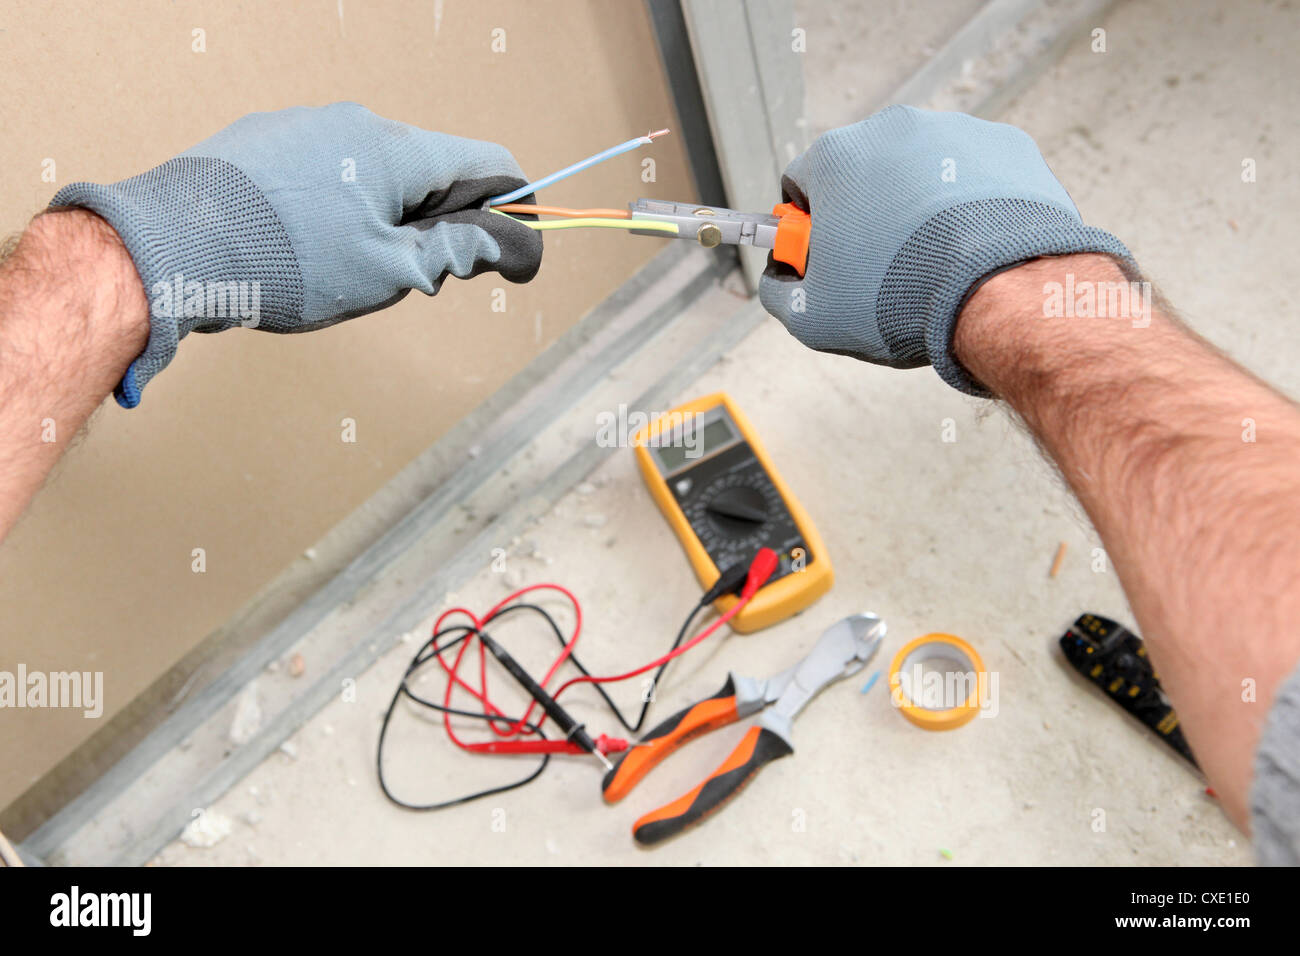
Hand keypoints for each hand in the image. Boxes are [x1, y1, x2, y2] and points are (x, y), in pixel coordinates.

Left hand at [52, 102, 541, 406]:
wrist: (171, 247)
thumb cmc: (288, 263)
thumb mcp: (389, 271)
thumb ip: (457, 253)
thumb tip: (509, 244)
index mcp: (399, 150)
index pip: (490, 165)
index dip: (515, 214)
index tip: (513, 261)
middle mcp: (356, 123)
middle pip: (432, 171)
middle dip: (441, 224)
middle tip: (417, 279)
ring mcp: (304, 127)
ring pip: (376, 173)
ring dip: (387, 219)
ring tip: (345, 270)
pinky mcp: (263, 141)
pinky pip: (326, 171)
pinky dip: (339, 208)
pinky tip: (303, 248)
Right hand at [758, 105, 1131, 393]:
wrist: (1001, 293)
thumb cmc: (903, 299)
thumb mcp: (813, 316)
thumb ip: (779, 290)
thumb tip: (781, 278)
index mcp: (835, 158)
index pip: (801, 186)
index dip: (808, 229)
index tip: (826, 259)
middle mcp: (892, 129)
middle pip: (862, 173)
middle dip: (865, 216)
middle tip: (882, 269)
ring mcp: (953, 131)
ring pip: (919, 171)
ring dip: (918, 208)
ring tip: (935, 262)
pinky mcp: (1005, 145)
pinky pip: (973, 174)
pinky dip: (969, 205)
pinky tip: (972, 247)